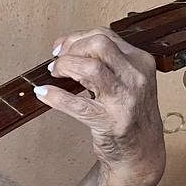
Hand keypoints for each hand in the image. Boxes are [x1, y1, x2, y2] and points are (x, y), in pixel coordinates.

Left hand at [39, 28, 165, 185]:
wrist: (142, 150)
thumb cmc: (129, 112)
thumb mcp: (126, 79)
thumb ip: (103, 61)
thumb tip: (64, 46)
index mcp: (140, 62)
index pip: (105, 35)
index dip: (76, 38)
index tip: (60, 48)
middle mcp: (136, 77)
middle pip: (99, 45)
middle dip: (72, 49)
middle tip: (58, 62)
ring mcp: (124, 100)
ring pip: (91, 68)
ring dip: (65, 67)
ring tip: (54, 74)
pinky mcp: (110, 122)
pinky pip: (77, 104)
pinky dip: (55, 96)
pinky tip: (43, 93)